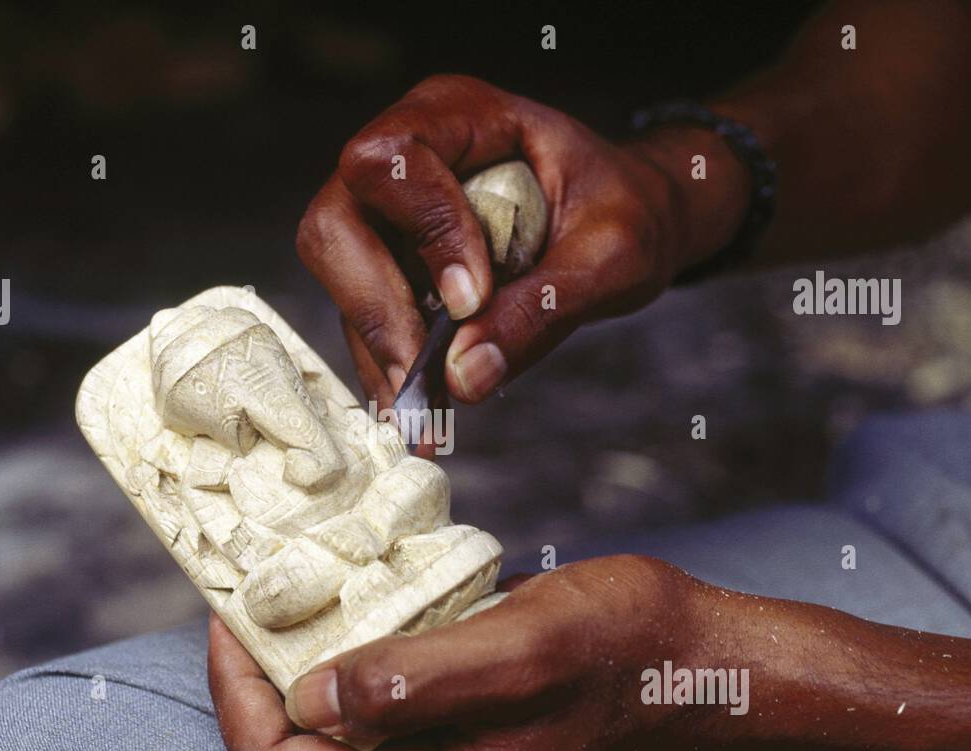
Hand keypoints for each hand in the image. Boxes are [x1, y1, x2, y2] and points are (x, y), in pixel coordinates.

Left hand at [207, 555, 768, 750]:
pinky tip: (372, 619)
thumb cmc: (641, 655)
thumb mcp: (525, 646)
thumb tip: (309, 694)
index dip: (238, 690)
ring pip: (340, 744)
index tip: (231, 613)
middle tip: (258, 600)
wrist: (728, 680)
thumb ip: (413, 678)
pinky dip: (362, 675)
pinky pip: (389, 729)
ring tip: (303, 600)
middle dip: (263, 682)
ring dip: (310, 674)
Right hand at [295, 74, 748, 404]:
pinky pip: (368, 318)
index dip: (421, 232)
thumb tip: (465, 374)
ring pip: (344, 283)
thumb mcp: (611, 256)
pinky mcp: (393, 266)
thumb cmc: (628, 211)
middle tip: (425, 381)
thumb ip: (541, 309)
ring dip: (380, 354)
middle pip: (337, 226)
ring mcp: (391, 214)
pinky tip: (422, 408)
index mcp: (458, 114)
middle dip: (378, 310)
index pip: (393, 162)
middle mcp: (407, 156)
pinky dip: (391, 368)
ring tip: (426, 417)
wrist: (632, 222)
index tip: (471, 299)